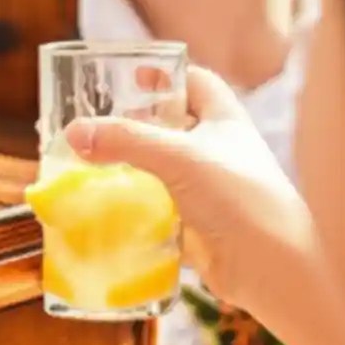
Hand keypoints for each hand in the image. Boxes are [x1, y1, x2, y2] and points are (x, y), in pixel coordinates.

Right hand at [64, 66, 309, 304]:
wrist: (270, 269)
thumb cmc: (237, 197)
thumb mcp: (178, 157)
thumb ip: (125, 140)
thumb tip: (74, 132)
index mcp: (225, 121)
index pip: (196, 83)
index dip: (166, 76)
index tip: (132, 78)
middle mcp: (219, 152)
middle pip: (175, 127)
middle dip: (139, 126)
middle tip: (101, 127)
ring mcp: (210, 191)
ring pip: (165, 171)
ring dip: (134, 170)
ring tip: (94, 166)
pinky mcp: (198, 226)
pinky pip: (161, 211)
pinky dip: (137, 210)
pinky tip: (109, 210)